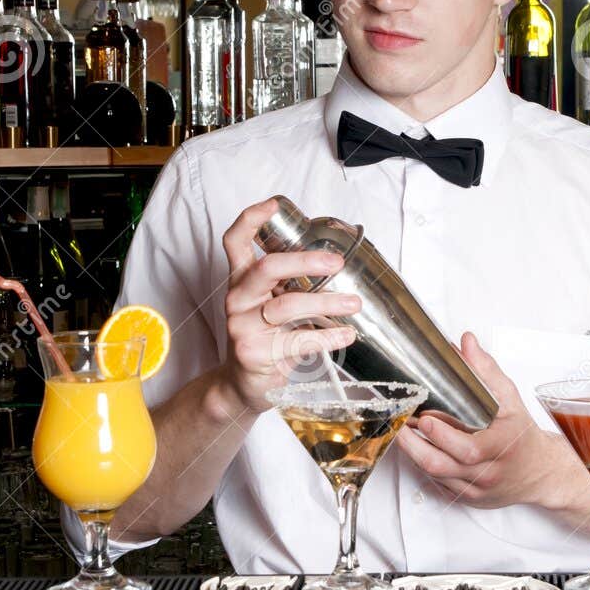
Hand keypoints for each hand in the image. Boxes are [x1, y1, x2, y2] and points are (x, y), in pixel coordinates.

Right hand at [218, 198, 361, 413]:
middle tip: (337, 263)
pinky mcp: (255, 353)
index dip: (252, 219)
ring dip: (327, 302)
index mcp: (241, 280)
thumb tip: (332, 258)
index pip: (235, 241)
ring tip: (353, 303)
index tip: (275, 205)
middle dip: (305, 261)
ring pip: (288, 305)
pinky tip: (347, 334)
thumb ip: (287, 281)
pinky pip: (297, 341)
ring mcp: (242, 327)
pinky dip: (327, 337)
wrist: (241, 384)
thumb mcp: (268, 302)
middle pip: (267, 268)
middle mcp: (237, 299)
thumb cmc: (263, 336)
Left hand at [396, 332, 587, 511]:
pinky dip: (425, 464)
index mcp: (501, 446)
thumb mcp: (511, 399)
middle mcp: (487, 472)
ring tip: (402, 430)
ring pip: (435, 475)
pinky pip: (439, 482)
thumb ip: (487, 371)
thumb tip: (466, 343)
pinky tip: (419, 446)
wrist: (540, 473)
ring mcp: (475, 489)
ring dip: (414, 453)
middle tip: (399, 423)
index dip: (443, 437)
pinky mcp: (467, 498)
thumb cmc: (522, 435)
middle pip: (441, 465)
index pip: (469, 449)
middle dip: (412, 445)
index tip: (427, 419)